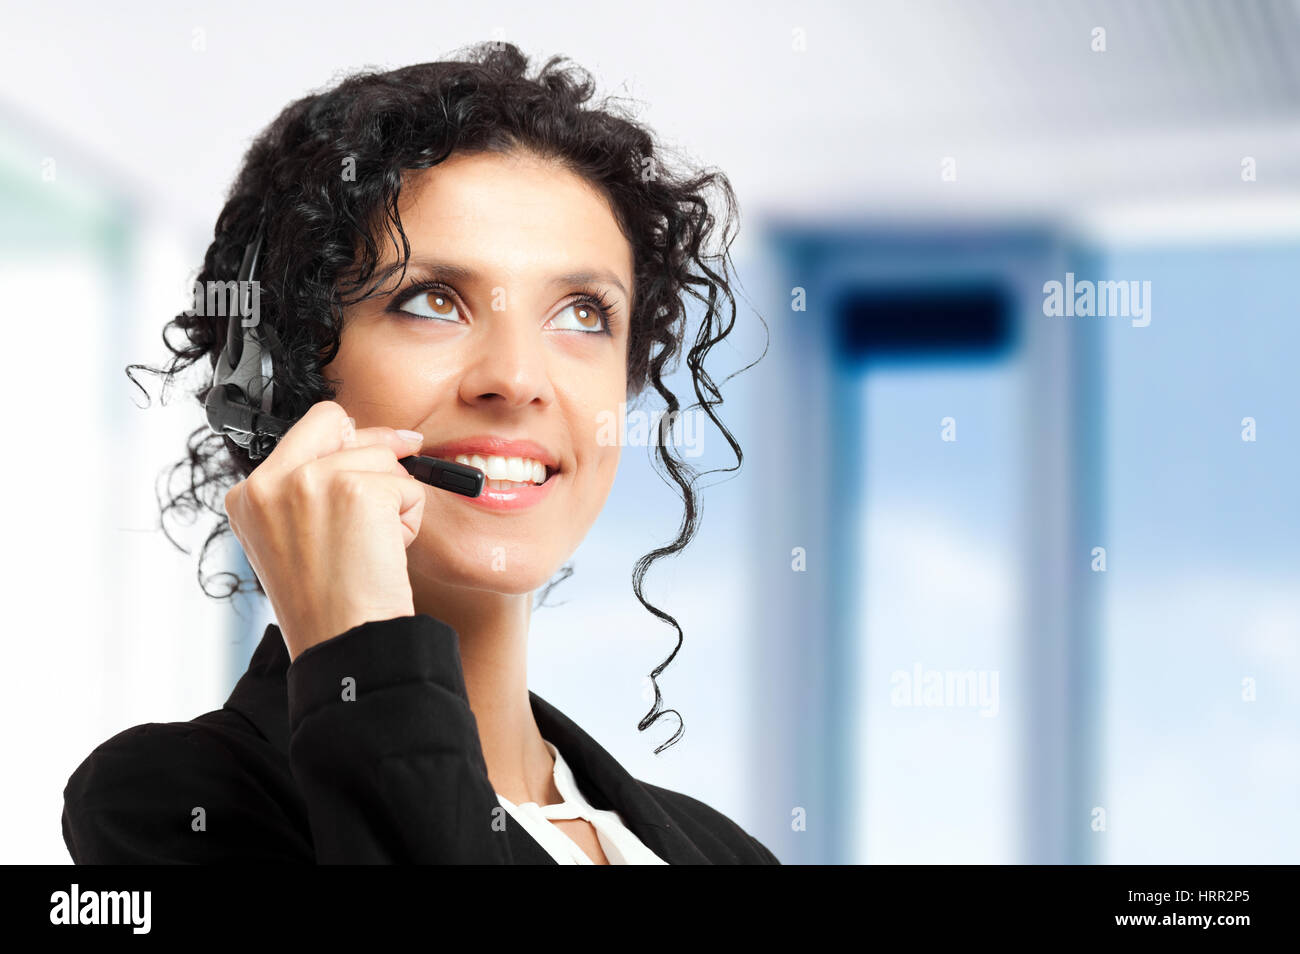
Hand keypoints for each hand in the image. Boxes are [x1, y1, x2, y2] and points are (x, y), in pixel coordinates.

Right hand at [224, 400, 426, 660]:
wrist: (343, 644)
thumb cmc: (328, 605)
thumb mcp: (298, 539)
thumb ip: (314, 490)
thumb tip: (377, 442)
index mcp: (247, 497)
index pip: (302, 433)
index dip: (343, 442)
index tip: (372, 455)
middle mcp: (268, 483)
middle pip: (334, 421)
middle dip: (374, 443)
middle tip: (405, 459)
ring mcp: (309, 482)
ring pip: (379, 457)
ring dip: (393, 499)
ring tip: (373, 549)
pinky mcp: (355, 490)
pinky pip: (406, 486)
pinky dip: (410, 519)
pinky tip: (387, 553)